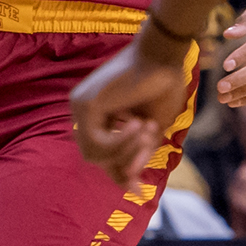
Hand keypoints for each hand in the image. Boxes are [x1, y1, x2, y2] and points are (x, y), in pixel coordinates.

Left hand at [70, 22, 190, 188]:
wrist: (165, 54)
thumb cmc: (163, 86)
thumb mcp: (152, 131)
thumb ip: (138, 155)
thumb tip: (131, 187)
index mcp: (98, 116)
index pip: (101, 154)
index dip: (119, 173)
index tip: (138, 191)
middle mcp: (83, 111)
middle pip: (96, 157)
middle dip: (126, 157)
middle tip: (149, 140)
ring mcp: (79, 106)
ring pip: (94, 155)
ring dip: (125, 150)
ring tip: (147, 129)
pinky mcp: (84, 103)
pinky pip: (97, 143)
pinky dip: (120, 142)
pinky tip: (138, 123)